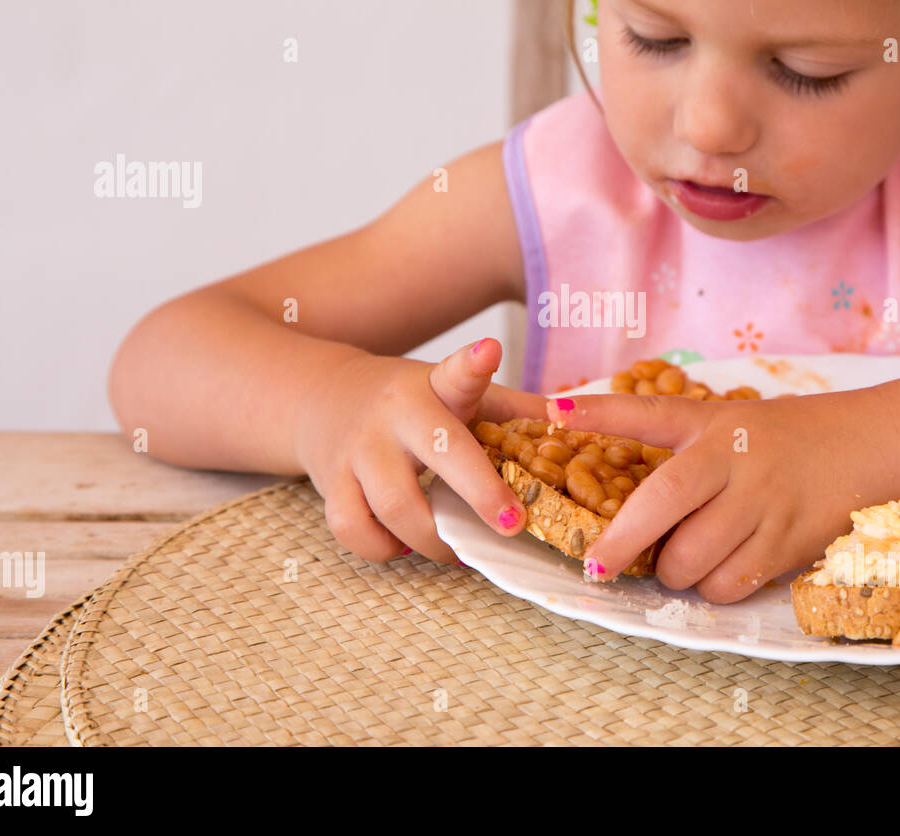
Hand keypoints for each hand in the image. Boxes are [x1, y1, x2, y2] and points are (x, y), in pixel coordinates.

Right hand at [295, 338, 547, 562]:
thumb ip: (511, 410)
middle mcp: (395, 414)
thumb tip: (575, 428)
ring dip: (434, 539)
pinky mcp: (330, 483)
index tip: (489, 350)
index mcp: (436, 387)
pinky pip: (356, 530)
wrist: (324, 397)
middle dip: (480, 495)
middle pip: (436, 456)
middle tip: (512, 526)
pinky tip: (403, 543)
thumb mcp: (459, 393)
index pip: (456, 372)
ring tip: (457, 547)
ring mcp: (358, 449)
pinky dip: (384, 548)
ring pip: (396, 506)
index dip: (473, 363)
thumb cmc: (409, 402)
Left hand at [546, 390, 868, 602]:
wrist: (871, 447)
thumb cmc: (787, 436)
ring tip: (676, 561)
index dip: (601, 413)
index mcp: (715, 426)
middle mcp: (736, 461)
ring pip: (693, 559)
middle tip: (601, 562)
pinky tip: (716, 569)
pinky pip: (729, 583)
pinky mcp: (788, 543)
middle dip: (623, 543)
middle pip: (664, 506)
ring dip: (673, 572)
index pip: (649, 416)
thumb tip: (581, 435)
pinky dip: (712, 588)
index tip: (555, 413)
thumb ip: (665, 434)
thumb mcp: (727, 420)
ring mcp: (765, 504)